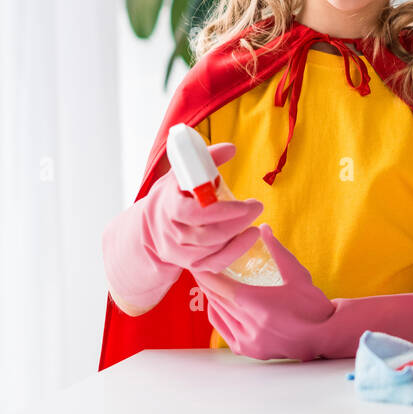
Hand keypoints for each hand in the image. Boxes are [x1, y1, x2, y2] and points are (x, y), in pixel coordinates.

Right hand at [143, 142, 262, 273]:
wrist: (155, 221)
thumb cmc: (176, 192)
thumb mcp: (185, 172)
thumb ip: (207, 158)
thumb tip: (231, 149)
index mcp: (169, 206)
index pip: (192, 214)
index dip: (219, 212)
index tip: (244, 204)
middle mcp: (172, 232)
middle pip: (206, 236)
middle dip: (236, 223)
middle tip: (257, 207)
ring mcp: (180, 251)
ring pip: (211, 252)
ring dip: (238, 239)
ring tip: (256, 224)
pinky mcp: (190, 263)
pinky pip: (214, 264)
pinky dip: (234, 253)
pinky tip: (250, 238)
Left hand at [192, 223, 336, 359]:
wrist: (326, 336)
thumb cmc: (313, 306)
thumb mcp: (297, 274)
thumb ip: (277, 251)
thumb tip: (264, 228)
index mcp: (255, 303)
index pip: (219, 286)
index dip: (206, 273)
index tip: (200, 262)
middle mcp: (247, 323)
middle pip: (216, 299)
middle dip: (207, 283)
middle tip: (203, 269)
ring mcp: (247, 339)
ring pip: (218, 315)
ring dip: (213, 299)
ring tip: (211, 285)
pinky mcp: (250, 350)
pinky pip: (225, 331)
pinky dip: (219, 317)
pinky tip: (220, 307)